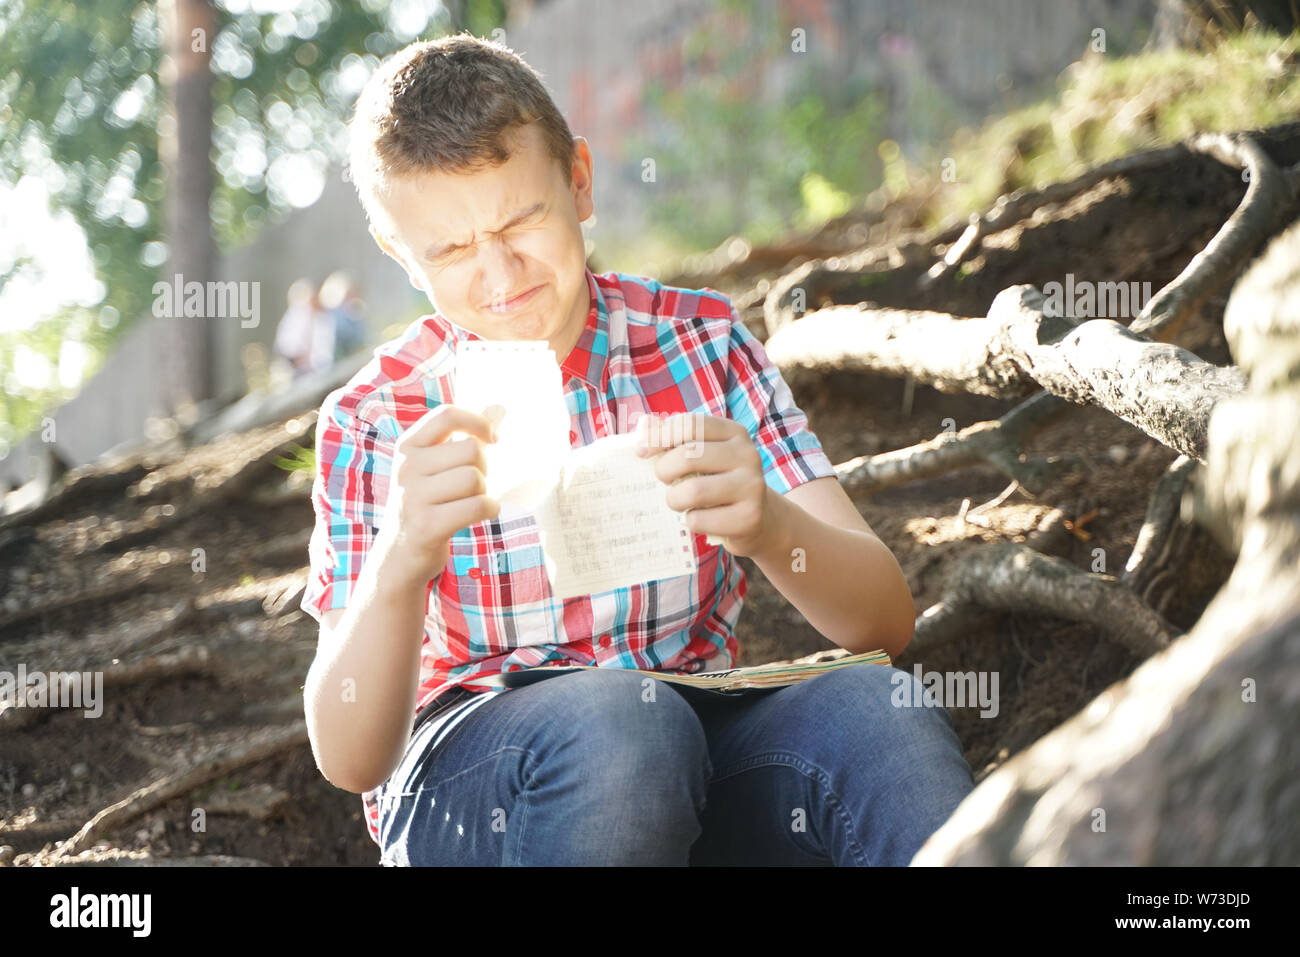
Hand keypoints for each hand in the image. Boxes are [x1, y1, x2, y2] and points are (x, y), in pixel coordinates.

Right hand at [376, 404, 504, 583]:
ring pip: (475, 478)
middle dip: (484, 468)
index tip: (492, 438)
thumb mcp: (430, 468)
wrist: (398, 556)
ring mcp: (412, 497)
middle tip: (475, 485)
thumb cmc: (425, 505)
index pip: (446, 415)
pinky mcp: (427, 525)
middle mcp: (406, 468)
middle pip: (471, 450)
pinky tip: (482, 513)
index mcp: (407, 447)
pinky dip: (489, 509)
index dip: (478, 422)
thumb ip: (459, 439)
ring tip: (472, 502)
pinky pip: (477, 506)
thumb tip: (498, 409)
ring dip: (484, 491)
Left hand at [634, 412, 776, 557]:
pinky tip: (700, 518)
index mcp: (734, 432)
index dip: (659, 437)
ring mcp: (752, 486)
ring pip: (693, 491)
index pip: (690, 425)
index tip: (641, 452)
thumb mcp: (701, 453)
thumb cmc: (718, 479)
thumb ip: (672, 436)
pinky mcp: (749, 517)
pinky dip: (690, 520)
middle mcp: (748, 455)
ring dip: (675, 499)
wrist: (757, 516)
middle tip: (665, 480)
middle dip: (664, 471)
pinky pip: (700, 519)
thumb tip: (644, 425)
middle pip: (688, 456)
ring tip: (679, 501)